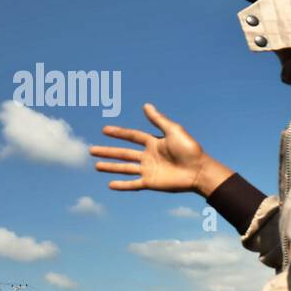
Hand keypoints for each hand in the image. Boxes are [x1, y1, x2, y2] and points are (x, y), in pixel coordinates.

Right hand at [91, 103, 232, 194]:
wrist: (199, 171)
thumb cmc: (190, 149)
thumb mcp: (173, 130)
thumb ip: (158, 120)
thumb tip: (146, 105)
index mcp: (154, 142)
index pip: (132, 136)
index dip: (118, 133)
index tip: (104, 130)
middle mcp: (149, 156)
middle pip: (123, 153)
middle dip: (108, 151)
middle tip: (91, 150)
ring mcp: (149, 170)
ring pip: (125, 168)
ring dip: (110, 167)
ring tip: (96, 165)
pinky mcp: (151, 183)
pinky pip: (133, 184)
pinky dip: (122, 185)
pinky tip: (110, 185)